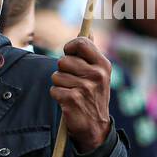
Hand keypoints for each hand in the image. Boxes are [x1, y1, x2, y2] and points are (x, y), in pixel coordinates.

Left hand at [50, 36, 112, 152]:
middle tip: (73, 81)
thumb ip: (91, 51)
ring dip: (60, 85)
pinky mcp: (72, 100)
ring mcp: (85, 88)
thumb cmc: (94, 96)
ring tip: (72, 92)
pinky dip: (58, 96)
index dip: (70, 47)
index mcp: (103, 65)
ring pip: (56, 76)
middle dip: (63, 71)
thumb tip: (88, 30)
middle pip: (63, 60)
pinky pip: (54, 89)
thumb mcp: (99, 73)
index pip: (81, 43)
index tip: (69, 53)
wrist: (96, 127)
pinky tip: (68, 102)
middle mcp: (96, 75)